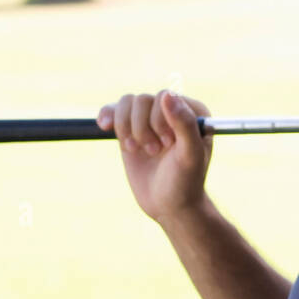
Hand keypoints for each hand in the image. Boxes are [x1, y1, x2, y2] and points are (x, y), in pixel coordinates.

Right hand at [96, 89, 213, 224]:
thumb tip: (167, 93)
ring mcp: (150, 119)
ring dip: (127, 129)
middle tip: (155, 152)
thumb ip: (184, 123)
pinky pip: (114, 110)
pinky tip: (104, 126)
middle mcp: (172, 111)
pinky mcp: (131, 129)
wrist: (168, 205)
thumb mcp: (190, 155)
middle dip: (143, 129)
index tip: (168, 144)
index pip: (165, 97)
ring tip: (137, 150)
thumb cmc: (185, 182)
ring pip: (127, 103)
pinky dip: (108, 116)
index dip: (159, 120)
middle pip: (143, 100)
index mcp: (193, 112)